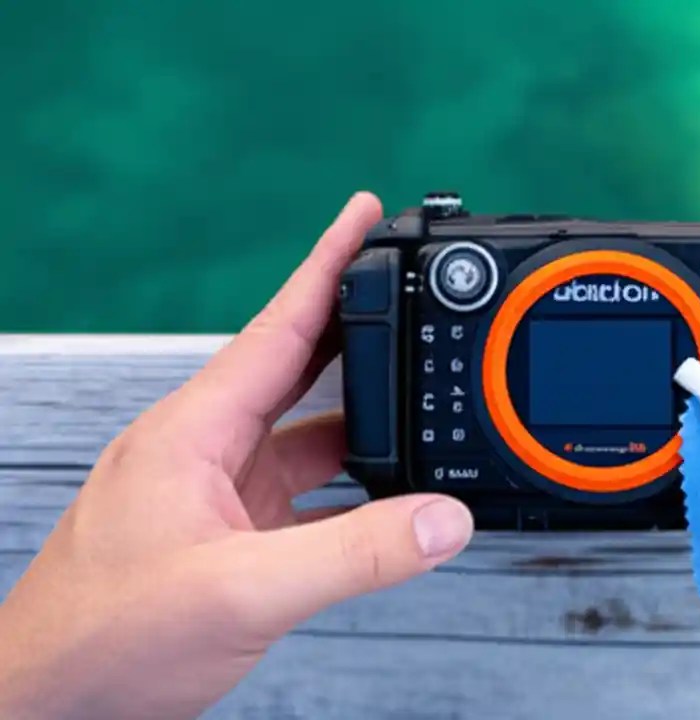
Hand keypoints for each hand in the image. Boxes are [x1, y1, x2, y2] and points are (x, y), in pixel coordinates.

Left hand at [0, 193, 474, 718]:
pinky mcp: (226, 535)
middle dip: (359, 327)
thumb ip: (356, 554)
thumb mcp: (243, 592)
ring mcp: (215, 493)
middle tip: (413, 291)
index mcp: (194, 430)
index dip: (329, 263)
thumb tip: (444, 520)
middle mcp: (205, 448)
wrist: (49, 704)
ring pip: (307, 436)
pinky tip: (389, 500)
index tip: (366, 213)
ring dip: (364, 423)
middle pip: (299, 368)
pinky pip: (307, 494)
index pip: (278, 326)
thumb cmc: (103, 639)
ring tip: (422, 400)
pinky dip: (354, 490)